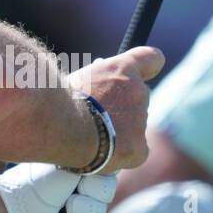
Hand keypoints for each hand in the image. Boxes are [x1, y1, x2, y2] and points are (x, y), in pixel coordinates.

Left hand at [0, 163, 117, 212]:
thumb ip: (91, 154)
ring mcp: (75, 205)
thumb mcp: (69, 163)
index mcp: (77, 165)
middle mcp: (78, 184)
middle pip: (108, 192)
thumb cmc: (39, 181)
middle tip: (73, 191)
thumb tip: (106, 148)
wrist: (19, 209)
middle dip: (92, 194)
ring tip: (65, 207)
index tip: (84, 175)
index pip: (108, 170)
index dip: (100, 176)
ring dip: (83, 210)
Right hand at [67, 46, 164, 172]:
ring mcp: (141, 120)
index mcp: (122, 68)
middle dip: (121, 106)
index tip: (141, 73)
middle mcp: (139, 91)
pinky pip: (133, 151)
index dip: (147, 67)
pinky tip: (100, 152)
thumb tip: (98, 82)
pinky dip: (120, 153)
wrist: (62, 125)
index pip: (152, 58)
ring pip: (133, 126)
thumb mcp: (76, 76)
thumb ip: (96, 80)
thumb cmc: (60, 98)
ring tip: (89, 136)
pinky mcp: (139, 148)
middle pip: (137, 98)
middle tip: (95, 114)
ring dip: (117, 130)